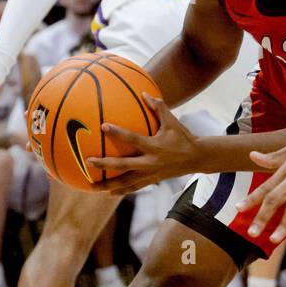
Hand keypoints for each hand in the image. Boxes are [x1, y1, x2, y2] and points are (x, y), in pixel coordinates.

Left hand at [86, 94, 202, 194]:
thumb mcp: (172, 121)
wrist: (197, 158)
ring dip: (109, 185)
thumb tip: (144, 93)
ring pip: (126, 182)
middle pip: (124, 165)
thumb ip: (158, 107)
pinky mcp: (152, 181)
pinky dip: (121, 191)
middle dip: (105, 164)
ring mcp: (150, 174)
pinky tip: (108, 193)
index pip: (132, 139)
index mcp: (154, 146)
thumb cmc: (183, 137)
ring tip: (93, 187)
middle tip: (88, 162)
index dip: (118, 132)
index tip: (103, 126)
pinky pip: (134, 187)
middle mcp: (150, 162)